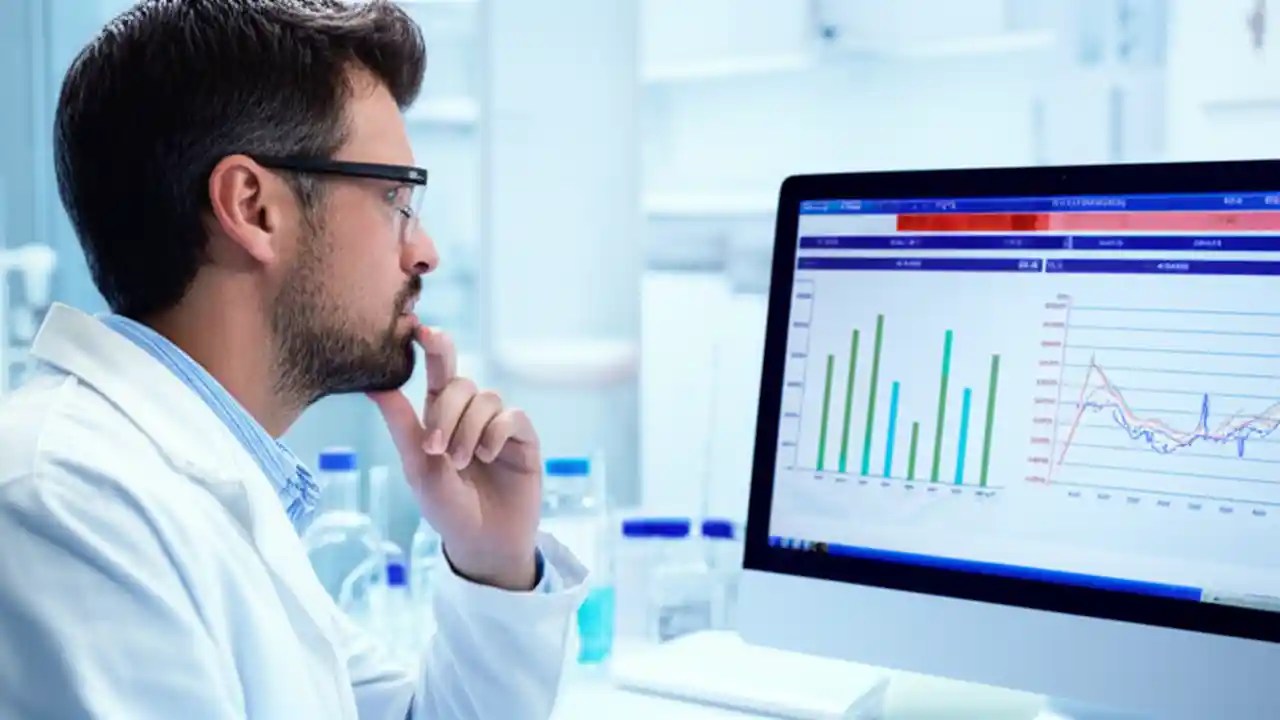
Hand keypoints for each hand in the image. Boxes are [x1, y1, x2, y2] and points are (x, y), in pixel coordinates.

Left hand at [369, 326, 541, 590]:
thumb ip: (402, 424)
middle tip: (434, 449)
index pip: (440, 369)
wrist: (482, 543)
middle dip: (445, 413)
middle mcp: (472, 414)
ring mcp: (500, 425)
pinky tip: (487, 456)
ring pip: (486, 399)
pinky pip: (512, 416)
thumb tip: (373, 386)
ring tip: (460, 464)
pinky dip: (496, 434)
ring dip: (468, 430)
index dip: (434, 345)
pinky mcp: (524, 439)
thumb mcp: (417, 467)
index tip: (421, 328)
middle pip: (461, 383)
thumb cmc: (446, 508)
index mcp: (442, 414)